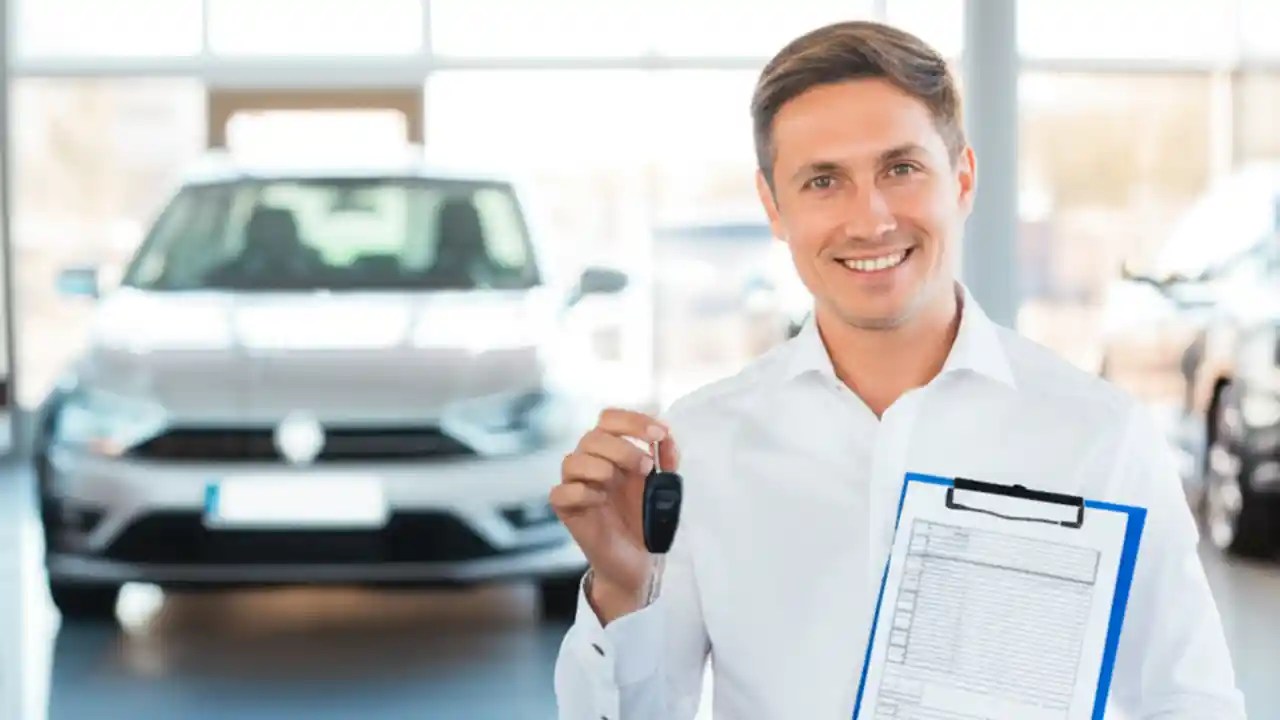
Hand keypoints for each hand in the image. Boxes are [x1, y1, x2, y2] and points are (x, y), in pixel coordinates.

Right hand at [551, 408, 678, 622]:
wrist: (637, 558)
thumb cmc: (644, 516)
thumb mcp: (662, 484)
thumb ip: (666, 459)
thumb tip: (667, 436)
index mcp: (611, 449)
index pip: (610, 419)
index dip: (633, 420)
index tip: (659, 434)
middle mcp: (589, 461)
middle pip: (593, 436)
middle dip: (623, 448)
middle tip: (646, 468)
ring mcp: (575, 484)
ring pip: (572, 460)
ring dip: (602, 467)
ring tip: (620, 483)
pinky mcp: (566, 509)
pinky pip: (561, 492)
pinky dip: (582, 493)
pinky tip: (600, 501)